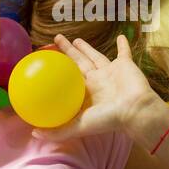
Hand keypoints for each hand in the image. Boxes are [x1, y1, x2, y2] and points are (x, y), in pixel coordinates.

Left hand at [32, 34, 158, 142]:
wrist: (135, 110)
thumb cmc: (108, 119)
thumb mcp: (79, 126)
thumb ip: (58, 131)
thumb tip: (33, 133)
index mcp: (87, 92)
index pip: (68, 78)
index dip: (59, 70)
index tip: (48, 62)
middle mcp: (98, 81)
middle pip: (80, 62)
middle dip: (69, 52)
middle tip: (58, 40)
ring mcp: (112, 72)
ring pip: (96, 56)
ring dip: (87, 48)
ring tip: (77, 39)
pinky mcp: (126, 65)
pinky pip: (124, 52)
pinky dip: (124, 45)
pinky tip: (121, 35)